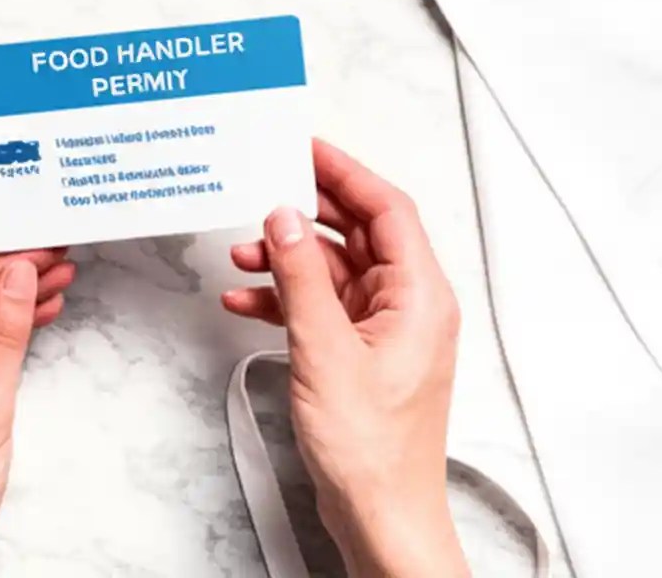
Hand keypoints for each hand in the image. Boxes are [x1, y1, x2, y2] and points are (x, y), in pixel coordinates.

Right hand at [222, 139, 468, 576]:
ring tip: (240, 256)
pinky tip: (246, 302)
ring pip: (333, 271)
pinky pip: (322, 307)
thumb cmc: (371, 449)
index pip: (386, 208)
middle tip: (262, 186)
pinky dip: (285, 300)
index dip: (345, 172)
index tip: (305, 147)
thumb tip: (283, 219)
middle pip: (358, 234)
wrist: (379, 515)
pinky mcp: (362, 355)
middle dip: (306, 213)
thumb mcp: (325, 349)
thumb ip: (300, 278)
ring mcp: (385, 331)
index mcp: (421, 295)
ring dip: (286, 260)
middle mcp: (410, 306)